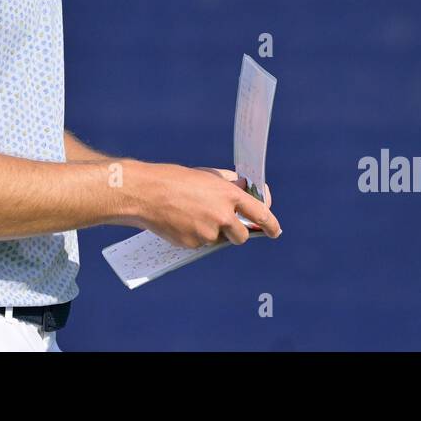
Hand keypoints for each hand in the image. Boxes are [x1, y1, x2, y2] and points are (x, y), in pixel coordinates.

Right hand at [131, 163, 280, 247]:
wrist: (146, 193)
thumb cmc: (173, 179)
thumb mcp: (206, 176)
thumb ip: (227, 184)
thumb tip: (243, 189)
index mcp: (228, 194)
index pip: (260, 212)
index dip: (271, 224)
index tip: (275, 231)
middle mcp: (222, 215)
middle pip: (241, 235)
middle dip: (236, 233)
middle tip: (223, 225)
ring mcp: (208, 232)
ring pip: (217, 240)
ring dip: (211, 233)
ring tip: (191, 216)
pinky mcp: (193, 244)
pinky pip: (200, 244)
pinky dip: (193, 237)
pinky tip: (179, 222)